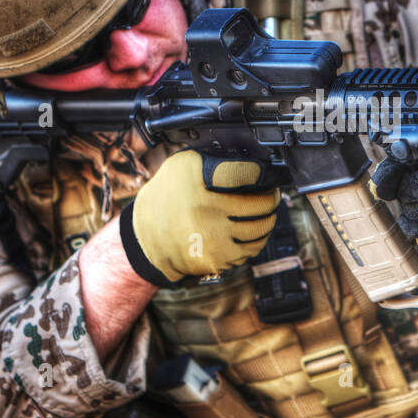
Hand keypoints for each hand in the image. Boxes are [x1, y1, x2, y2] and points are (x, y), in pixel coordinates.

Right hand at [120, 150, 278, 284]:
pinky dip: (257, 238)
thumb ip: (214, 159)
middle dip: (271, 198)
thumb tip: (250, 162)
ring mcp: (213, 237)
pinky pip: (252, 248)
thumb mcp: (183, 165)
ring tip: (266, 212)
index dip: (260, 172)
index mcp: (198, 181)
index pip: (244, 173)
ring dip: (268, 218)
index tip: (264, 173)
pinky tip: (253, 229)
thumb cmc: (169, 195)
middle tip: (270, 195)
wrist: (146, 236)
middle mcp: (206, 210)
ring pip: (261, 228)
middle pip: (260, 204)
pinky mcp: (218, 258)